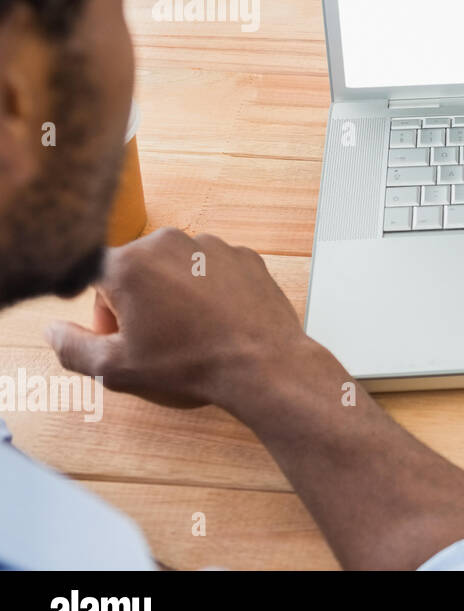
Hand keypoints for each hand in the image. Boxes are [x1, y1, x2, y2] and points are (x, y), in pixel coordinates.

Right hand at [46, 227, 316, 410]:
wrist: (263, 365)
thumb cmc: (190, 365)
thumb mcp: (115, 369)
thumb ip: (72, 346)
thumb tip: (53, 329)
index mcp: (130, 263)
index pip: (93, 277)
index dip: (102, 312)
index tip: (120, 336)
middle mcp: (170, 242)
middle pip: (136, 269)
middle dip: (138, 303)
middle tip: (157, 341)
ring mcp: (212, 245)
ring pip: (176, 269)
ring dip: (175, 295)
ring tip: (192, 333)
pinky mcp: (245, 255)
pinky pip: (213, 270)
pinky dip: (211, 291)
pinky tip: (219, 322)